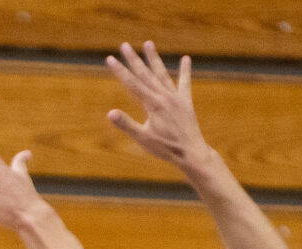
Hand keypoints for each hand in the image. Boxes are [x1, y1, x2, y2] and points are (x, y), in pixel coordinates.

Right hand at [104, 42, 211, 171]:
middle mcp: (164, 97)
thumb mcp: (143, 138)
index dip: (120, 71)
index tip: (110, 59)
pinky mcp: (185, 102)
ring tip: (148, 43)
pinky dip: (185, 71)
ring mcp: (175, 98)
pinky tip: (186, 59)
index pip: (132, 84)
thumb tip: (110, 113)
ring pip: (162, 74)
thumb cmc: (166, 148)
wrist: (192, 152)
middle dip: (133, 60)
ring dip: (154, 59)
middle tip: (124, 45)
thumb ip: (126, 124)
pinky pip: (184, 83)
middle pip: (145, 74)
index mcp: (152, 104)